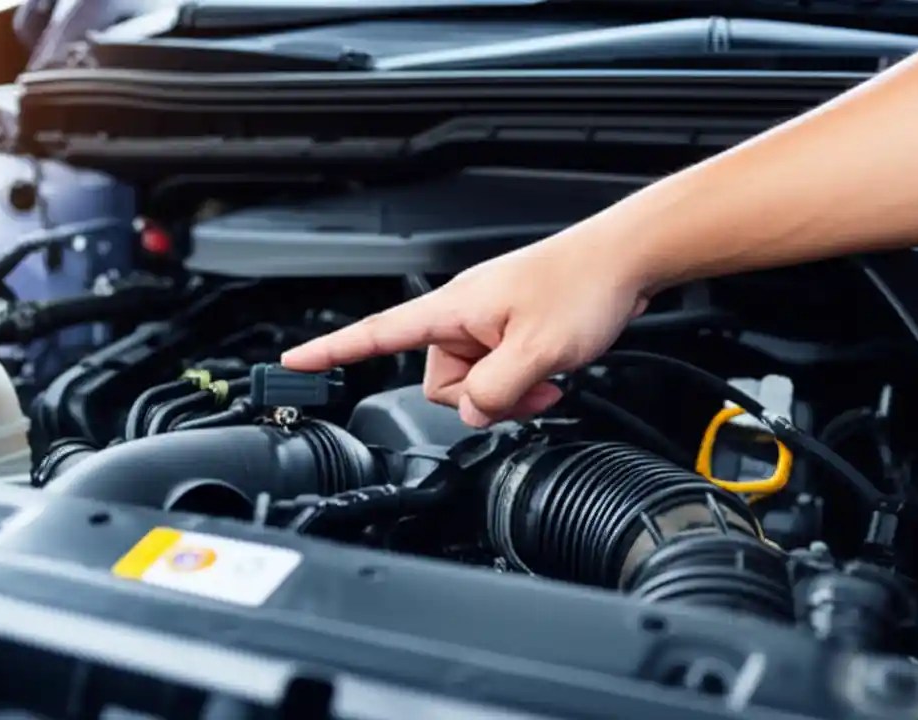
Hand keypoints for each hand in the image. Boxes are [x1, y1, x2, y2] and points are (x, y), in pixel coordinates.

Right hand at [281, 228, 651, 426]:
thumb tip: (471, 413)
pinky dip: (522, 381)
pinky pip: (498, 372)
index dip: (330, 352)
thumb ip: (494, 391)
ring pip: (473, 384)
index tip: (293, 363)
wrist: (624, 260)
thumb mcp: (539, 351)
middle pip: (440, 383)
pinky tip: (551, 370)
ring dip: (509, 392)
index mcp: (451, 310)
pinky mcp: (509, 331)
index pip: (375, 334)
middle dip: (483, 398)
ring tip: (547, 374)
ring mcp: (486, 324)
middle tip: (530, 385)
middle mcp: (461, 316)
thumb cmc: (582, 285)